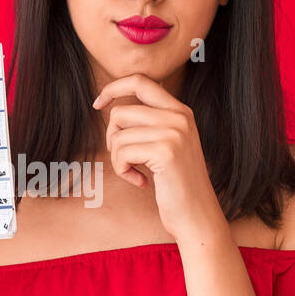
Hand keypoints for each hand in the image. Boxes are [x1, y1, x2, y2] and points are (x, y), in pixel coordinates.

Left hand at [93, 74, 227, 243]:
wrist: (197, 214)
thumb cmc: (176, 184)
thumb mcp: (168, 144)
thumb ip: (151, 123)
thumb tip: (115, 106)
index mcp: (180, 110)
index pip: (140, 81)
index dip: (113, 88)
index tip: (97, 104)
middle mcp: (179, 116)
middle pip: (120, 112)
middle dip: (113, 138)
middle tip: (126, 159)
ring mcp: (174, 132)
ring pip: (118, 136)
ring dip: (119, 159)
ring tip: (137, 172)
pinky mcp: (165, 151)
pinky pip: (122, 154)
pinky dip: (123, 171)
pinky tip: (140, 181)